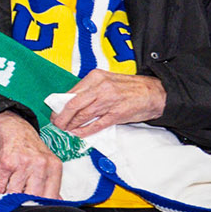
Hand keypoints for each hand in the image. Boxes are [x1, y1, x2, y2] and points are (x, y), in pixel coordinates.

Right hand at [0, 112, 62, 200]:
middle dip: (24, 203)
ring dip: (9, 197)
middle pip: (33, 197)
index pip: (50, 197)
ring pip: (14, 193)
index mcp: (54, 167)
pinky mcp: (5, 163)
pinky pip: (0, 187)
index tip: (34, 210)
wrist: (12, 127)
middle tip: (19, 204)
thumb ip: (51, 183)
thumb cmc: (29, 147)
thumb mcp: (46, 163)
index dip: (40, 207)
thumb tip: (56, 202)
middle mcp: (40, 164)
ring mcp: (22, 163)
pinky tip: (1, 186)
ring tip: (9, 193)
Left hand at [48, 70, 166, 135]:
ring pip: (83, 115)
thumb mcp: (108, 81)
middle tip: (57, 124)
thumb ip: (90, 89)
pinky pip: (96, 124)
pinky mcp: (117, 114)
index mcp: (96, 77)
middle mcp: (101, 87)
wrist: (155, 93)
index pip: (71, 92)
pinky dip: (85, 131)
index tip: (55, 112)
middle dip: (62, 117)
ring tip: (65, 130)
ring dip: (71, 125)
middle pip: (73, 105)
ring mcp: (109, 101)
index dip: (60, 105)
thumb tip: (70, 101)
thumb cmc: (131, 88)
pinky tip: (78, 133)